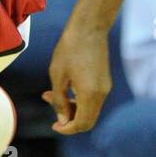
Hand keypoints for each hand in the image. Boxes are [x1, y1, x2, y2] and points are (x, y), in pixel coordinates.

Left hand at [44, 16, 111, 133]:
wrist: (89, 27)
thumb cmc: (69, 49)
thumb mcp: (58, 76)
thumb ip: (60, 101)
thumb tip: (62, 121)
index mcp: (90, 94)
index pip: (81, 124)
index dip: (67, 129)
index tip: (54, 126)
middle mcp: (101, 93)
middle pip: (87, 120)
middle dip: (69, 120)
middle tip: (52, 111)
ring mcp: (105, 87)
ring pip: (89, 110)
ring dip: (71, 108)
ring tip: (50, 95)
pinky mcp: (104, 80)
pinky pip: (92, 99)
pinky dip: (78, 99)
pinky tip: (64, 88)